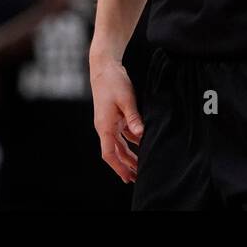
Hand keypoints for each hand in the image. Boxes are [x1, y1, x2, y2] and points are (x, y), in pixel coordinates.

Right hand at [90, 58, 142, 182]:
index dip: (118, 167)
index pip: (109, 153)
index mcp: (104, 126)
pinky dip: (131, 142)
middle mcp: (105, 127)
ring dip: (128, 156)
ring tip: (139, 166)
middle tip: (136, 179)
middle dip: (125, 166)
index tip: (127, 178)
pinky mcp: (114, 117)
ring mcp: (109, 122)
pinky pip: (122, 134)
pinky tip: (142, 145)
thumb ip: (134, 118)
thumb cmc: (114, 82)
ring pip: (119, 144)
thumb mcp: (126, 100)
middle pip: (114, 152)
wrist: (104, 67)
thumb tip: (141, 135)